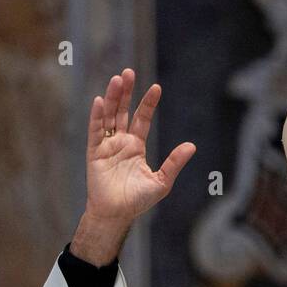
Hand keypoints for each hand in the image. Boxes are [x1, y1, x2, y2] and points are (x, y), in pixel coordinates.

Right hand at [73, 69, 195, 264]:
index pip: (142, 119)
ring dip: (111, 98)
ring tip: (116, 80)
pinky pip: (95, 131)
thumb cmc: (138, 201)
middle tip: (128, 72)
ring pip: (109, 116)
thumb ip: (174, 163)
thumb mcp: (161, 181)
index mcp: (136, 147)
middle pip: (122, 111)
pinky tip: (99, 101)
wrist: (117, 215)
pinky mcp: (94, 153)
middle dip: (125, 92)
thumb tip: (192, 146)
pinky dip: (97, 116)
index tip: (156, 88)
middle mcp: (121, 143)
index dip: (147, 103)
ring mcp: (107, 146)